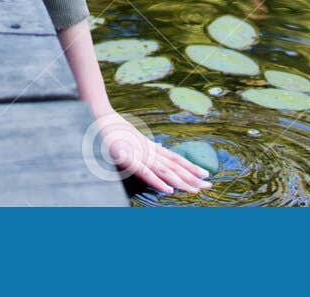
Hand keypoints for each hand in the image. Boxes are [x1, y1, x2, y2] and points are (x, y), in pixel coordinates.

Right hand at [96, 110, 211, 194]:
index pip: (176, 159)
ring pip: (165, 171)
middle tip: (210, 184)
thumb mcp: (132, 139)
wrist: (99, 118)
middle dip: (192, 176)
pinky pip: (146, 173)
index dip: (191, 167)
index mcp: (151, 148)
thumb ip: (145, 146)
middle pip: (175, 166)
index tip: (205, 174)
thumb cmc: (113, 130)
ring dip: (181, 181)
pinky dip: (158, 182)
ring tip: (195, 190)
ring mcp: (140, 156)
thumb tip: (159, 147)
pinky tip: (169, 190)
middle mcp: (150, 152)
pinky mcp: (128, 160)